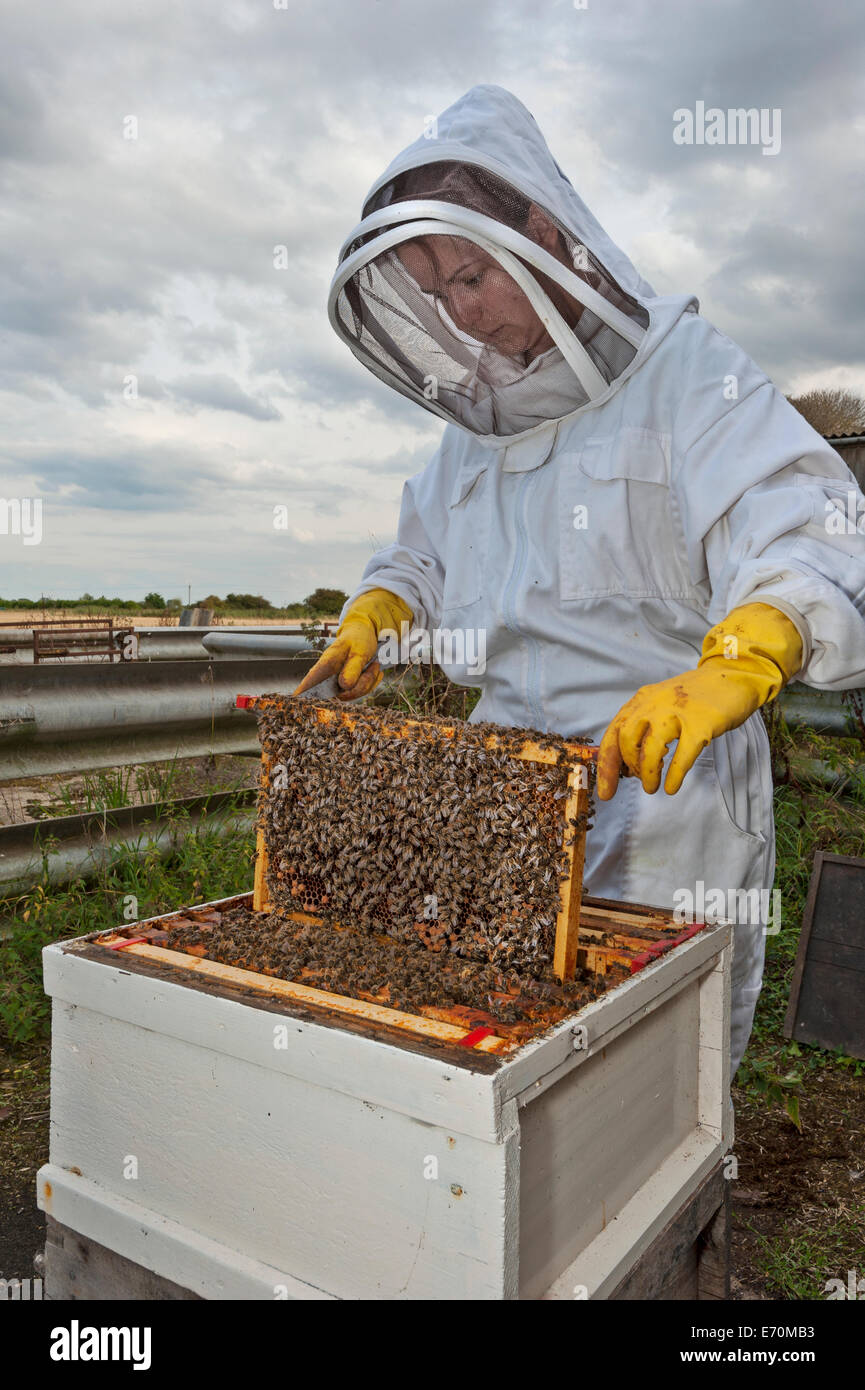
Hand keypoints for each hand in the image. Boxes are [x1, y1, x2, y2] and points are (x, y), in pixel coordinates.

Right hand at [294, 587, 412, 702]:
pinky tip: (375, 670)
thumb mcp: (358, 651)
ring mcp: (338, 684)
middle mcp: (328, 678)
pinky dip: (372, 682)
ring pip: (353, 695)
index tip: (296, 707)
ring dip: (369, 681)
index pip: (307, 685)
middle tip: (374, 666)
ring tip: (375, 664)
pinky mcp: (348, 688)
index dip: (301, 698)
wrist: (365, 634)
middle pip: (340, 696)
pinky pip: (361, 693)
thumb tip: (344, 685)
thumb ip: (352, 667)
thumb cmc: (357, 639)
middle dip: (360, 686)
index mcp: (324, 666)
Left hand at [595, 602, 803, 799]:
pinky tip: (672, 787)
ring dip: (648, 774)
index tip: (606, 791)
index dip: (606, 765)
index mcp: (642, 700)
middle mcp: (655, 704)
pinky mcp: (702, 723)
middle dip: (628, 768)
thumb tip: (629, 766)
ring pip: (652, 749)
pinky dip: (675, 776)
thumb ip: (643, 726)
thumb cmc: (695, 696)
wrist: (732, 675)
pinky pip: (683, 756)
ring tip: (653, 787)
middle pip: (627, 740)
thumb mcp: (661, 703)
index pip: (614, 734)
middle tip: (638, 781)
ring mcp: (678, 712)